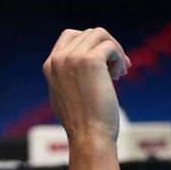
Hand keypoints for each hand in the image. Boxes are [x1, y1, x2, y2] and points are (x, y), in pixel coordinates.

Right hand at [42, 28, 129, 142]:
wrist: (88, 136)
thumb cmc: (81, 122)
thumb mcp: (65, 94)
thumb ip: (68, 75)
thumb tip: (87, 59)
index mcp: (50, 66)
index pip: (70, 36)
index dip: (90, 45)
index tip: (102, 62)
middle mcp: (59, 59)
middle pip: (89, 33)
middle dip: (106, 48)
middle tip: (116, 70)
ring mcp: (73, 58)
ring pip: (100, 35)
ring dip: (114, 50)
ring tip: (118, 72)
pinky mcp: (90, 60)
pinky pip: (110, 46)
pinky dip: (120, 58)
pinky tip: (119, 76)